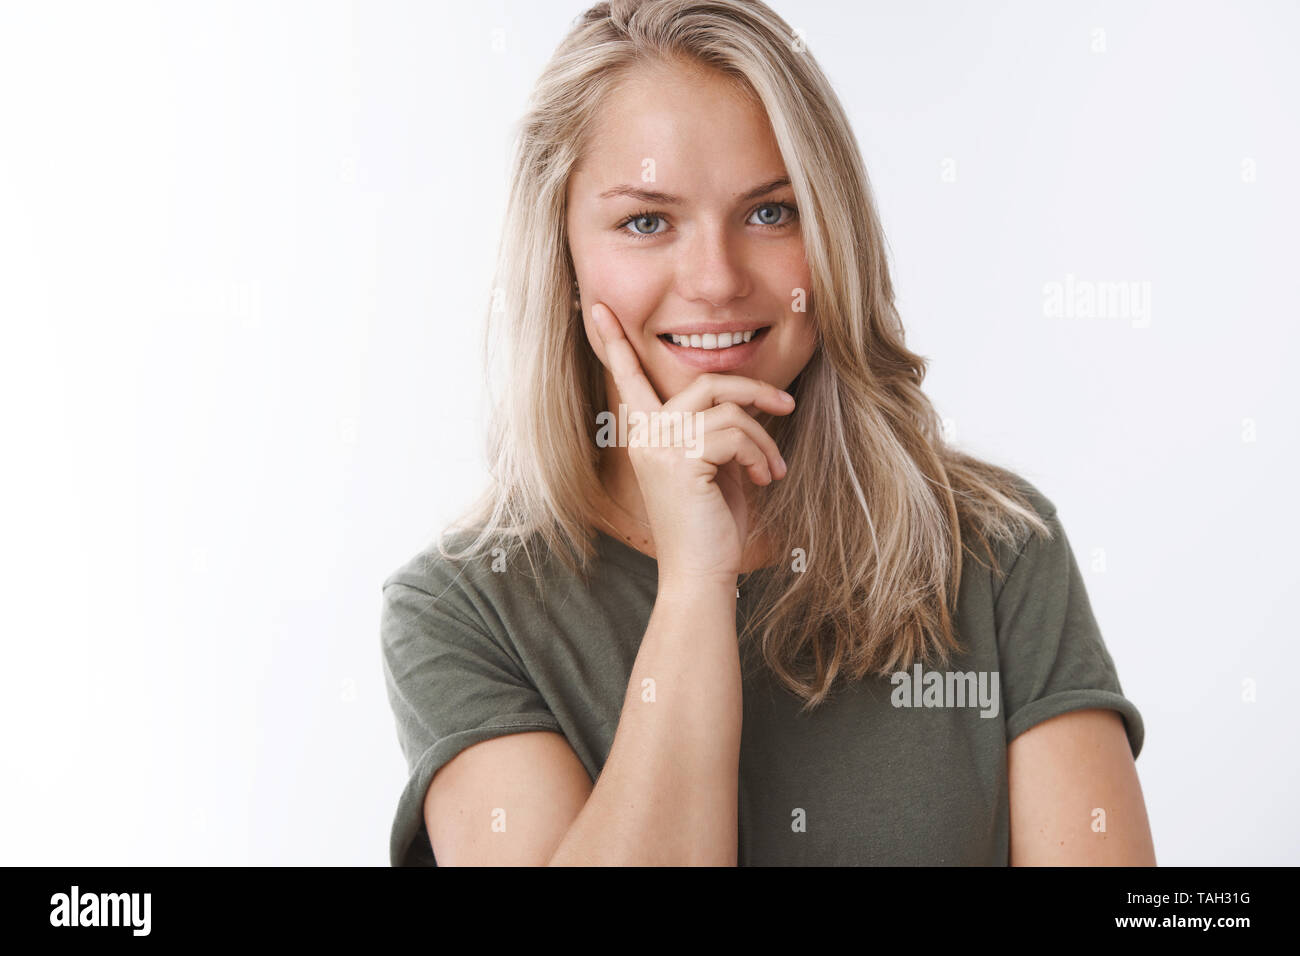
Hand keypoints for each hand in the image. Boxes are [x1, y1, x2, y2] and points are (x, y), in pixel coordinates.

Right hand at [590, 301, 794, 585]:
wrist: (701, 575)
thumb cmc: (710, 527)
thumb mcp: (713, 468)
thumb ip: (715, 431)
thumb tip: (748, 402)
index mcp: (647, 434)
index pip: (629, 379)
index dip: (616, 342)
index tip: (598, 308)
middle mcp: (646, 435)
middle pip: (705, 381)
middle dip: (752, 389)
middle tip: (786, 404)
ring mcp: (660, 446)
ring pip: (728, 408)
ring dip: (763, 437)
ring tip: (772, 469)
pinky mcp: (682, 459)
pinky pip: (736, 433)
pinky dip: (760, 454)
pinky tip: (764, 479)